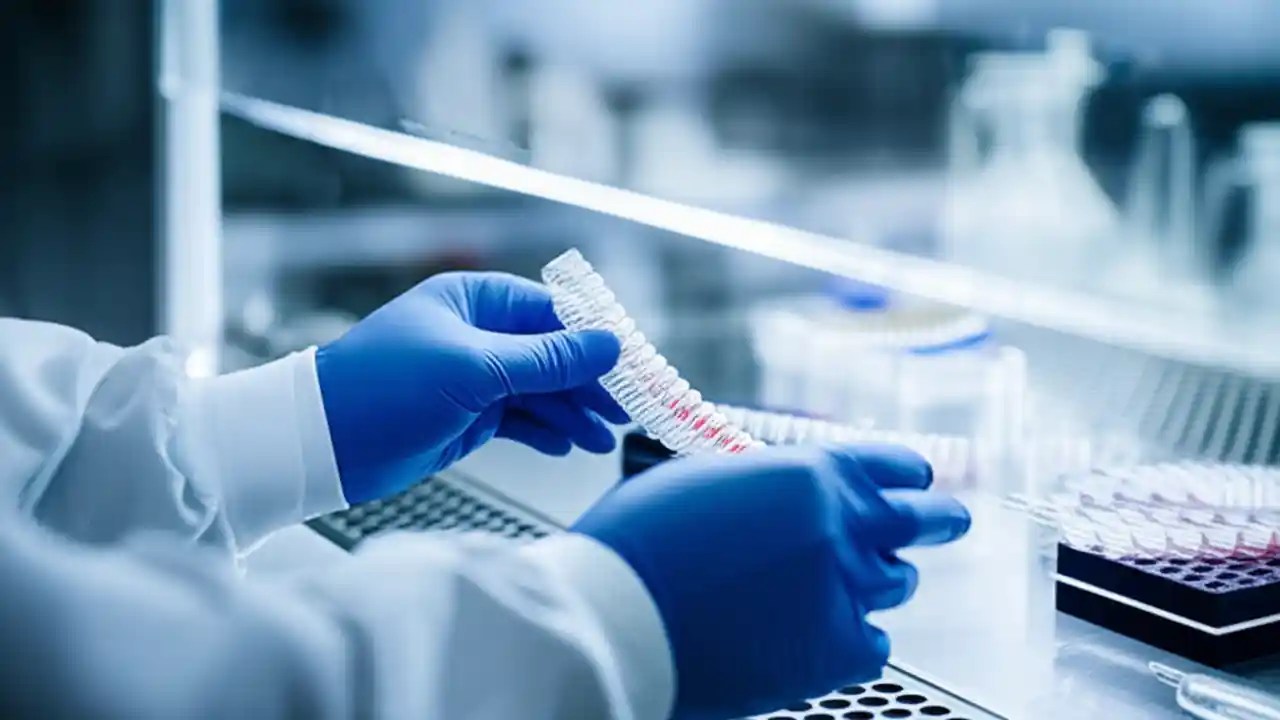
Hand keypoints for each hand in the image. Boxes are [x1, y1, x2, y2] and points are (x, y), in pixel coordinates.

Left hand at [316, 272, 627, 504]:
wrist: (318, 443)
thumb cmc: (383, 388)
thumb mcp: (474, 369)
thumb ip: (546, 360)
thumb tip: (609, 343)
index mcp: (475, 301)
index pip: (554, 313)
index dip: (596, 341)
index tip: (634, 368)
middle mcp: (478, 334)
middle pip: (553, 355)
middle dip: (590, 384)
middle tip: (627, 412)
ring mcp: (472, 377)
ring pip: (540, 392)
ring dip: (573, 414)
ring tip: (602, 441)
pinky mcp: (465, 416)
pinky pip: (520, 419)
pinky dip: (545, 432)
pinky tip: (569, 446)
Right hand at [573, 444, 969, 719]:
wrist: (620, 615)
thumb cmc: (643, 543)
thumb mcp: (708, 477)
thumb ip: (771, 481)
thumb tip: (791, 490)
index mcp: (812, 474)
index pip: (892, 465)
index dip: (910, 474)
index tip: (919, 480)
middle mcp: (841, 526)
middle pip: (921, 520)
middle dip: (938, 519)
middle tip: (950, 520)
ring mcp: (844, 589)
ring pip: (894, 582)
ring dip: (878, 579)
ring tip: (847, 584)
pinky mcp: (837, 650)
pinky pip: (873, 641)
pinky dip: (854, 636)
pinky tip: (820, 631)